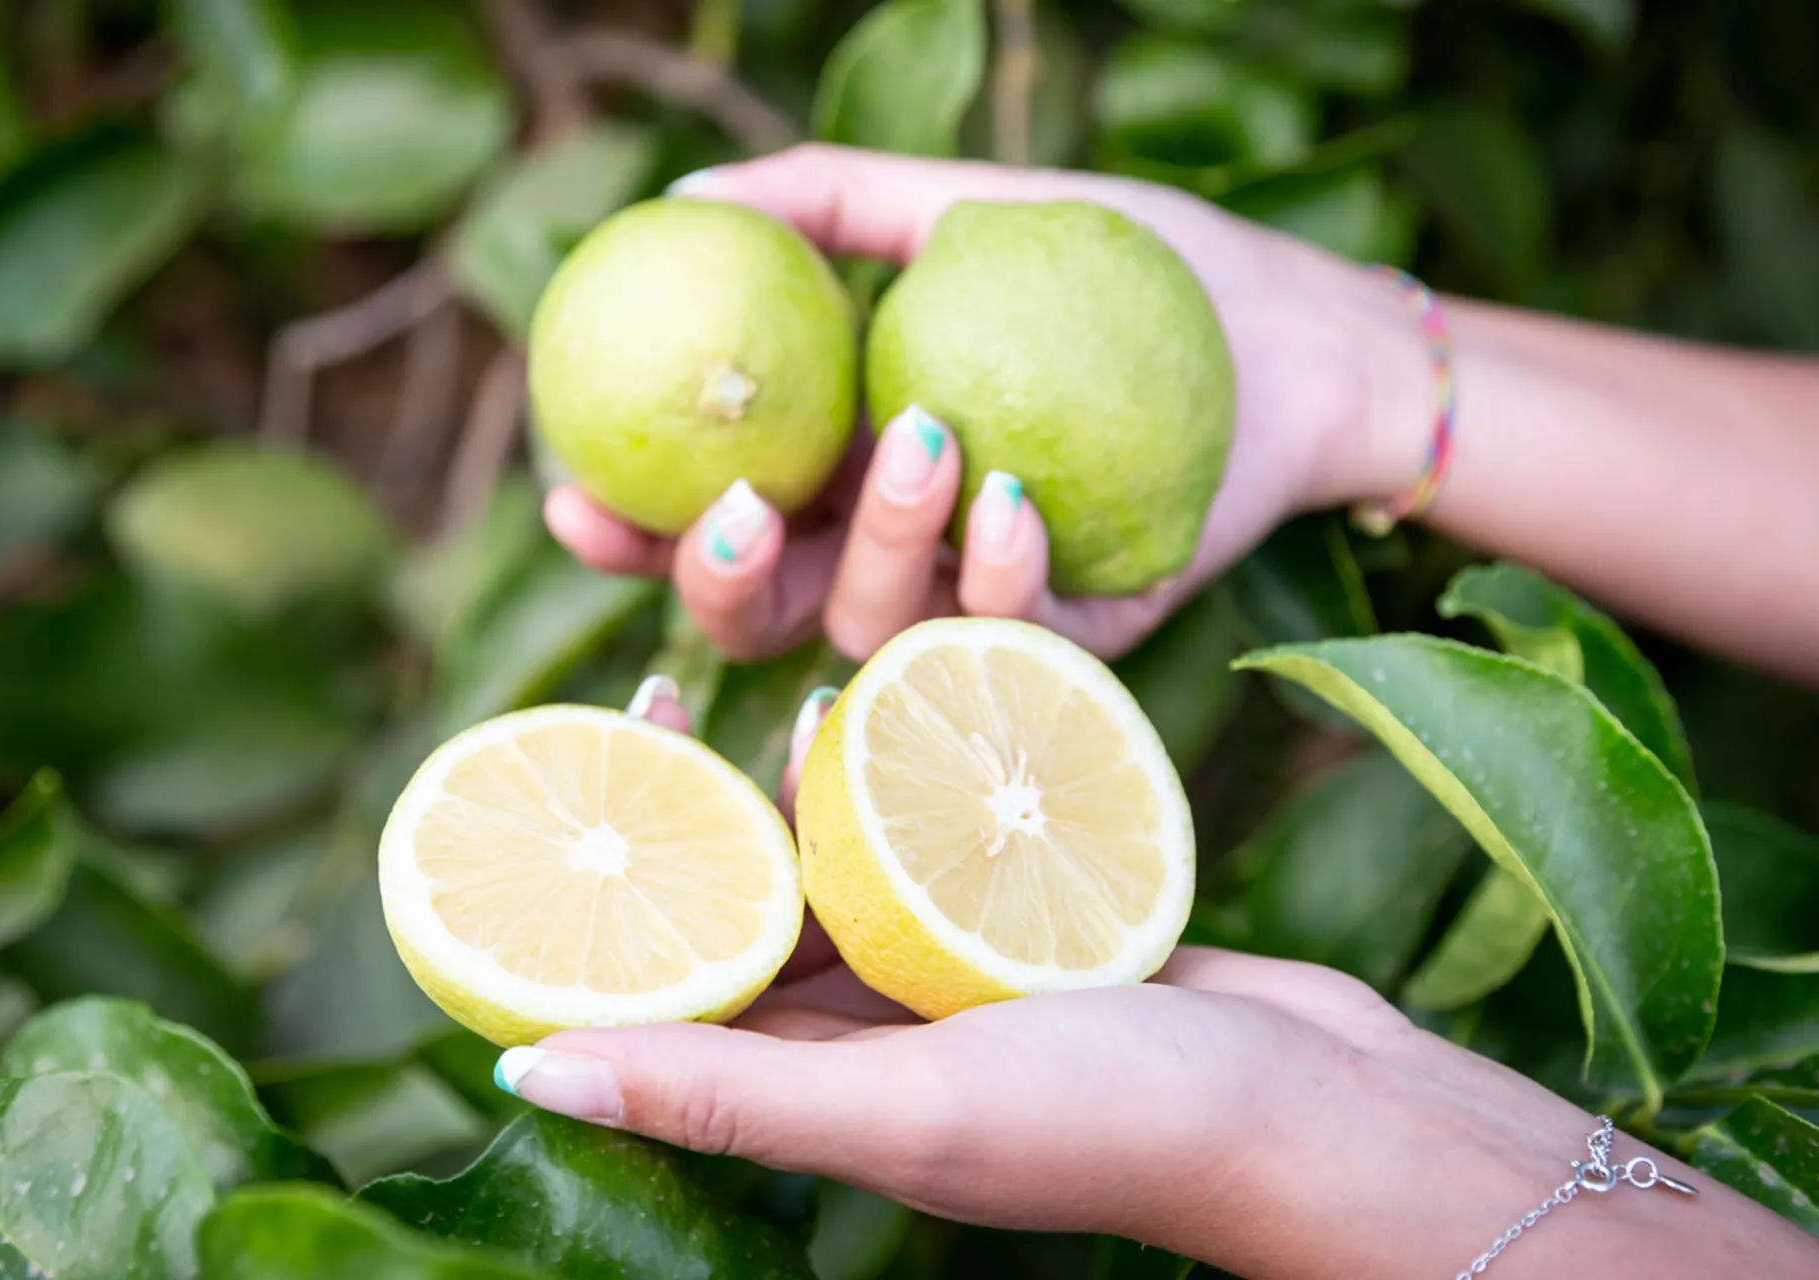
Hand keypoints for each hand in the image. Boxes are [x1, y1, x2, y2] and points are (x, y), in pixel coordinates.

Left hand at [500, 679, 1818, 1278]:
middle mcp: (873, 1021)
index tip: (615, 727)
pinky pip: (954, 816)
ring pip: (860, 833)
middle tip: (684, 667)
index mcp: (817, 1077)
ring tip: (816, 631)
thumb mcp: (906, 1108)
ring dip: (831, 740)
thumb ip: (724, 1091)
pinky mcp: (1035, 915)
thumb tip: (520, 1073)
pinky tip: (921, 657)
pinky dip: (931, 747)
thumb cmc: (1117, 1128)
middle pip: (762, 882)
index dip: (624, 856)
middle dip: (717, 778)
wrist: (1325, 1109)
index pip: (678, 963)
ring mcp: (958, 964)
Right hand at [546, 145, 1430, 661]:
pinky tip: (1016, 490)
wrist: (1287, 333)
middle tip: (735, 512)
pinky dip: (1003, 578)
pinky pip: (1013, 649)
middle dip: (722, 589)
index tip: (577, 493)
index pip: (710, 526)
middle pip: (765, 618)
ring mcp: (980, 614)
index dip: (630, 536)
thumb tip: (686, 197)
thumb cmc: (1131, 269)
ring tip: (928, 440)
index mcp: (844, 478)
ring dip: (886, 553)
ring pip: (881, 641)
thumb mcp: (970, 210)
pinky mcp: (1077, 650)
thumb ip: (833, 205)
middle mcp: (894, 558)